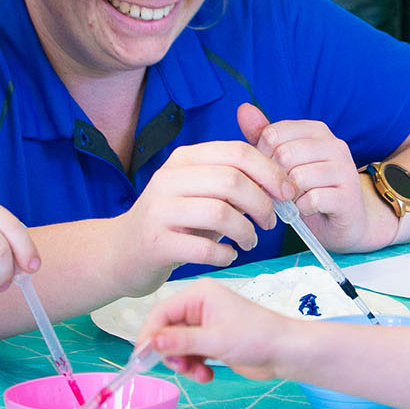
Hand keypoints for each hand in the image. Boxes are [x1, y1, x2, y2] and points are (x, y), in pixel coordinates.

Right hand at [112, 140, 294, 292]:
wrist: (121, 252)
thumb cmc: (173, 221)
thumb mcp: (199, 189)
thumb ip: (233, 178)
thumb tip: (282, 179)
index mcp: (184, 159)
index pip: (237, 152)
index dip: (271, 172)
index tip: (288, 193)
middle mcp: (169, 179)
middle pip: (232, 180)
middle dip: (262, 203)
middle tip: (270, 222)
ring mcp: (160, 211)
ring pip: (221, 213)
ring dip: (246, 232)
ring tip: (249, 242)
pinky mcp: (155, 243)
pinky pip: (204, 248)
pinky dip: (225, 254)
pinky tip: (227, 256)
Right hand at [136, 281, 305, 382]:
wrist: (285, 353)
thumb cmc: (257, 337)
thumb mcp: (215, 340)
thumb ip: (181, 341)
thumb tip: (150, 343)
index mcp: (199, 295)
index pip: (161, 312)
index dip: (150, 335)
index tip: (141, 358)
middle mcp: (199, 307)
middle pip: (167, 331)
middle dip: (171, 353)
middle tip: (180, 368)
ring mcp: (205, 325)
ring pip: (177, 346)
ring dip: (184, 363)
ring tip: (198, 374)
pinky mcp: (211, 341)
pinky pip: (190, 355)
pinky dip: (194, 367)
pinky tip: (207, 375)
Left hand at [238, 103, 381, 250]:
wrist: (344, 220)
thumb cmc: (309, 188)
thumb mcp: (283, 161)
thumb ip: (264, 136)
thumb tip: (244, 108)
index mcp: (316, 130)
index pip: (273, 134)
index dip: (261, 158)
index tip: (267, 173)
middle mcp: (334, 144)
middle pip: (284, 155)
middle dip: (274, 179)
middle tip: (278, 191)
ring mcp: (344, 169)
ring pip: (298, 178)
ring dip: (288, 196)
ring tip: (293, 200)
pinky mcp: (348, 196)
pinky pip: (311, 200)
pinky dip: (302, 210)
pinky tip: (307, 209)